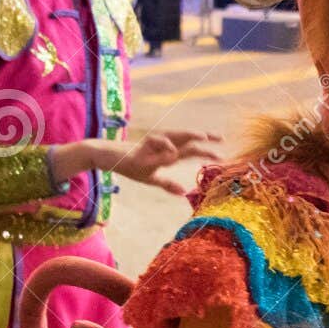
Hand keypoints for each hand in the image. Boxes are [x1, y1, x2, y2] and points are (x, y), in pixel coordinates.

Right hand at [103, 131, 221, 193]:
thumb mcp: (151, 178)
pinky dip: (164, 145)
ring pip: (173, 136)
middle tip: (221, 138)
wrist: (107, 157)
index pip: (191, 148)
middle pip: (187, 138)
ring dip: (188, 135)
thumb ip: (167, 184)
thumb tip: (183, 192)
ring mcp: (152, 145)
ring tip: (203, 136)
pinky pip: (154, 143)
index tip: (222, 153)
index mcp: (167, 152)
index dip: (206, 149)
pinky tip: (174, 151)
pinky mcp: (140, 148)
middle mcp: (162, 145)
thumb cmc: (130, 165)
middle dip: (204, 138)